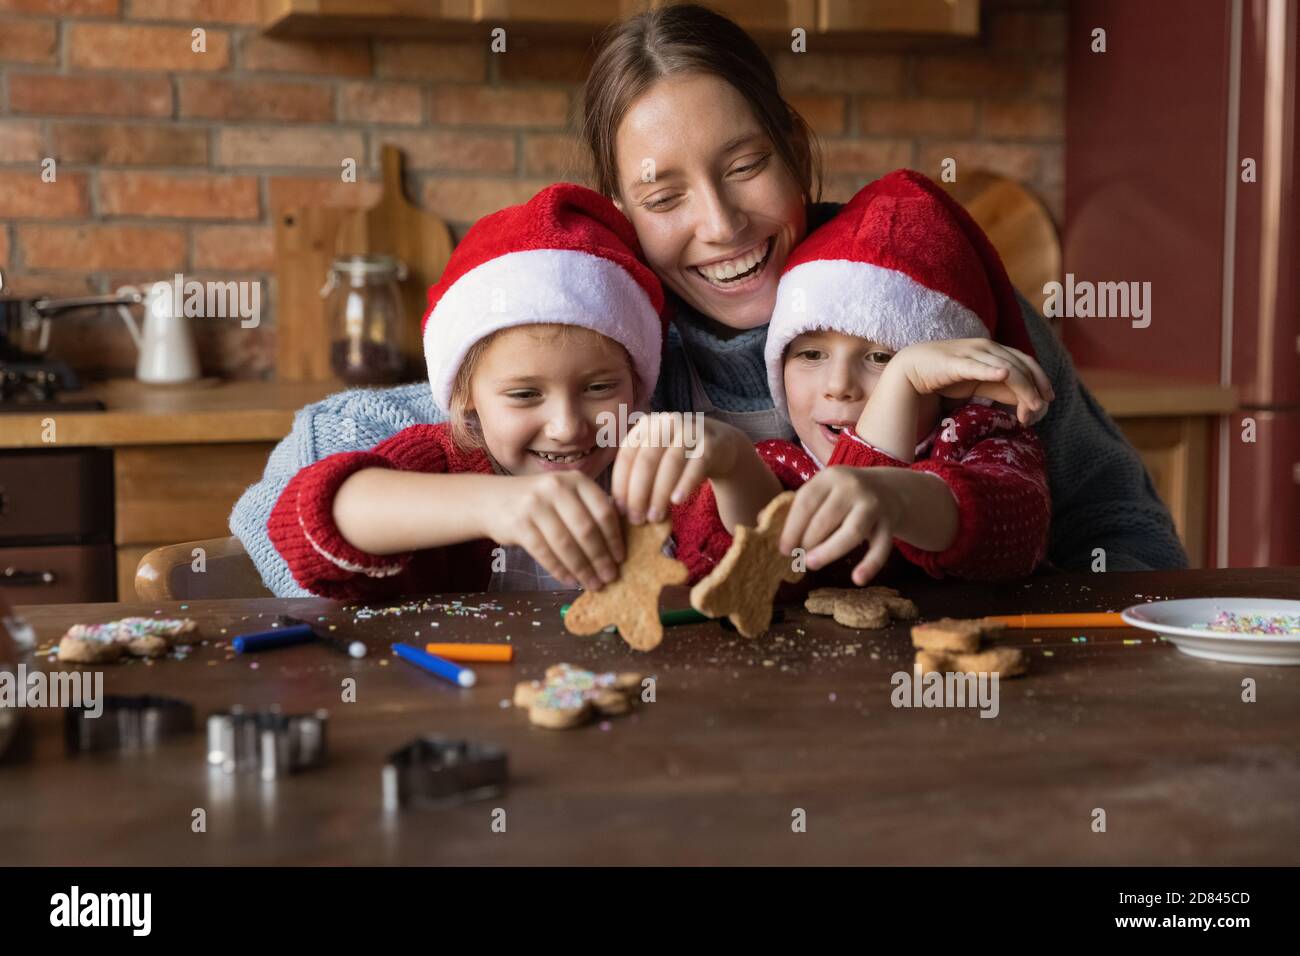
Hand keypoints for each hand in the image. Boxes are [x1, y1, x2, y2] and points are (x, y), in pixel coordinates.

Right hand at [483, 472, 623, 590]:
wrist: (492, 499)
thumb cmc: (540, 503)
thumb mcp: (566, 496)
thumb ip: (589, 510)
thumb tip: (617, 546)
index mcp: (576, 480)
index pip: (603, 511)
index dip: (615, 538)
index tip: (621, 559)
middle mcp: (556, 487)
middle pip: (587, 529)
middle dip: (601, 558)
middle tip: (610, 577)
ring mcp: (535, 504)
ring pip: (566, 544)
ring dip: (582, 569)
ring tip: (593, 584)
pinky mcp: (519, 523)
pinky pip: (545, 552)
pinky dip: (560, 570)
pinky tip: (570, 581)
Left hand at [611, 412, 746, 523]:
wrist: (721, 445)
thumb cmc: (680, 456)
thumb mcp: (656, 455)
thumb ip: (637, 472)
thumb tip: (617, 506)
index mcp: (647, 425)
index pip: (627, 455)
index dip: (621, 484)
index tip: (618, 510)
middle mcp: (667, 423)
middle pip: (647, 460)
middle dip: (638, 493)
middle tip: (636, 520)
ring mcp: (690, 430)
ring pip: (670, 464)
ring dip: (660, 494)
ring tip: (654, 518)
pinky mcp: (711, 443)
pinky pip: (696, 465)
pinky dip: (685, 484)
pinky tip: (676, 502)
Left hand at [779, 466, 904, 585]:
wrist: (889, 489)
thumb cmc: (843, 495)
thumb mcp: (822, 490)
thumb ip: (796, 506)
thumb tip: (760, 523)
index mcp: (830, 477)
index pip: (806, 502)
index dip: (791, 528)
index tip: (782, 548)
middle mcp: (852, 487)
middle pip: (826, 520)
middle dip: (808, 542)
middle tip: (797, 558)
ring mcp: (873, 505)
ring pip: (851, 533)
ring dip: (829, 551)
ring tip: (812, 564)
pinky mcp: (889, 523)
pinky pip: (880, 547)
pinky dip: (870, 564)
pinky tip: (857, 579)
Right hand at [890, 339, 1053, 424]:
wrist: (912, 368)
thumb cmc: (946, 376)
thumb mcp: (980, 384)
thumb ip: (1000, 388)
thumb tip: (1024, 401)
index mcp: (994, 350)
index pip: (1025, 361)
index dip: (1040, 379)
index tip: (1048, 399)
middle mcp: (986, 347)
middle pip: (1020, 365)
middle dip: (1034, 387)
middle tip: (1041, 408)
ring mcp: (971, 353)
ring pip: (1005, 367)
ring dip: (1022, 386)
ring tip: (1032, 405)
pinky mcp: (955, 362)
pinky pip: (976, 366)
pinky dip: (991, 369)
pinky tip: (1003, 374)